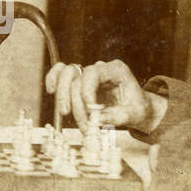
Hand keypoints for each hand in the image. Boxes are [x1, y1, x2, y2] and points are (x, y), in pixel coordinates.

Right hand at [44, 59, 166, 132]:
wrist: (138, 110)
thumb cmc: (138, 109)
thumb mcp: (134, 114)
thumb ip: (117, 116)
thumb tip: (95, 119)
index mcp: (116, 70)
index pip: (93, 73)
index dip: (87, 92)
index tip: (92, 113)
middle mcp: (100, 69)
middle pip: (75, 75)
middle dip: (74, 101)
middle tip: (80, 122)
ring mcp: (89, 75)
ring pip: (66, 76)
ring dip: (63, 98)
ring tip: (68, 116)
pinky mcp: (80, 83)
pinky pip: (61, 74)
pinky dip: (54, 80)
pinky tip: (51, 90)